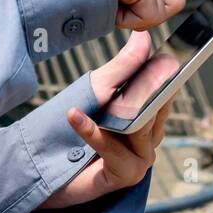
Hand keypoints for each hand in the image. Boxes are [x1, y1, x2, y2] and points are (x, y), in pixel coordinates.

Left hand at [36, 32, 177, 210]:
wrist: (46, 166)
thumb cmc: (74, 126)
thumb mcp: (99, 89)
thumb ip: (124, 66)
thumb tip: (144, 37)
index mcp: (150, 117)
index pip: (165, 92)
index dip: (164, 76)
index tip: (165, 57)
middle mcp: (150, 139)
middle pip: (154, 111)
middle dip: (135, 94)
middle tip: (114, 81)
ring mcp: (141, 160)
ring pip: (138, 129)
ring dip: (108, 115)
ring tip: (80, 105)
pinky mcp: (125, 176)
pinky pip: (113, 149)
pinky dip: (91, 131)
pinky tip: (73, 116)